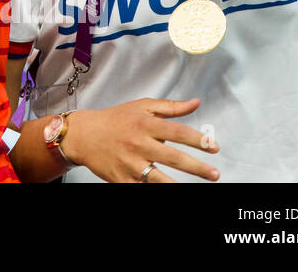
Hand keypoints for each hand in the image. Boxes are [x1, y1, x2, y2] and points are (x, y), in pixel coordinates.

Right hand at [62, 98, 220, 182]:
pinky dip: (153, 191)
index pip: (177, 132)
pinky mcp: (122, 179)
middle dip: (197, 167)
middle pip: (173, 157)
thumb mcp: (141, 107)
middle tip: (214, 174)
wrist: (83, 135)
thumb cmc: (115, 119)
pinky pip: (140, 188)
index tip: (214, 147)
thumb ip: (170, 107)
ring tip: (196, 191)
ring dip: (178, 186)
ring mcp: (130, 163)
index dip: (198, 140)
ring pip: (158, 178)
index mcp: (145, 124)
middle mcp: (138, 144)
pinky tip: (166, 192)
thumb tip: (196, 103)